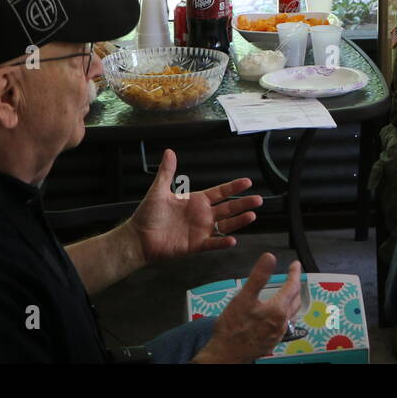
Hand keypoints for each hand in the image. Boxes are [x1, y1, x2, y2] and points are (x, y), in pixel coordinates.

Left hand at [124, 149, 262, 265]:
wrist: (138, 237)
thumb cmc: (147, 215)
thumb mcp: (158, 191)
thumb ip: (166, 172)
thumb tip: (169, 152)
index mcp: (196, 201)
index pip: (220, 192)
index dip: (233, 187)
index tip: (247, 181)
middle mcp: (202, 215)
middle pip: (228, 208)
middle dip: (243, 203)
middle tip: (258, 199)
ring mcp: (201, 230)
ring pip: (225, 225)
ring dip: (238, 221)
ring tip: (251, 216)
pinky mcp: (195, 245)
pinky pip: (212, 243)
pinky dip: (222, 242)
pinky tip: (232, 240)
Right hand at [195, 254, 302, 363]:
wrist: (225, 355)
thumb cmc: (232, 328)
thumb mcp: (243, 298)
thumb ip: (258, 277)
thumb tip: (270, 257)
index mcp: (278, 309)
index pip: (292, 287)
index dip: (295, 273)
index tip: (295, 264)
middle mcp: (282, 323)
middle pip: (295, 301)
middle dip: (295, 287)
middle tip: (293, 276)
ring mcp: (278, 334)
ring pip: (291, 314)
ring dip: (292, 301)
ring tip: (288, 294)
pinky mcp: (272, 342)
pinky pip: (284, 325)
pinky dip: (285, 315)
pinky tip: (277, 315)